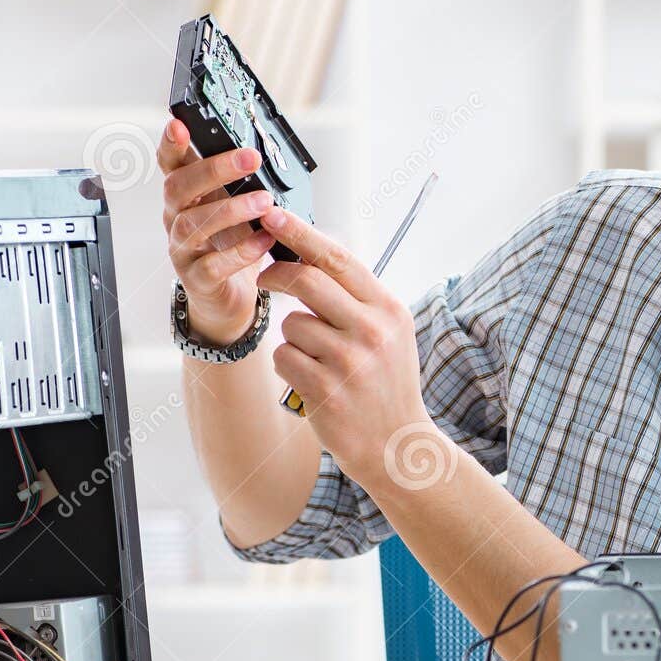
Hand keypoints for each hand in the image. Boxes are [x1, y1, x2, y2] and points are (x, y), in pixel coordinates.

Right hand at [158, 118, 275, 345]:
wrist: (230, 296)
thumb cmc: (231, 244)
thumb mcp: (232, 205)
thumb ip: (237, 181)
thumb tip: (256, 150)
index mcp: (185, 196)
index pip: (170, 164)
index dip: (170, 144)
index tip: (179, 124)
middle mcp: (176, 218)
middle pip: (179, 188)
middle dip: (214, 170)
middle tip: (250, 158)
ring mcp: (183, 250)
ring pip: (193, 224)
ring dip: (231, 210)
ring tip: (264, 202)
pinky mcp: (197, 279)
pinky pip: (213, 264)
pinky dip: (240, 251)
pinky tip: (264, 240)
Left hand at [255, 204, 433, 484]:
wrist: (396, 444)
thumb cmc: (385, 383)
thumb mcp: (389, 332)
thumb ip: (357, 296)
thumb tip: (312, 251)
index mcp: (388, 309)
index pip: (338, 258)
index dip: (300, 233)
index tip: (272, 215)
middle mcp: (373, 330)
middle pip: (307, 280)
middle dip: (276, 274)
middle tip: (264, 278)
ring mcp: (350, 361)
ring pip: (291, 323)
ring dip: (292, 336)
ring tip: (316, 359)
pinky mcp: (326, 389)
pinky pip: (283, 357)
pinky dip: (288, 364)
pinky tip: (310, 381)